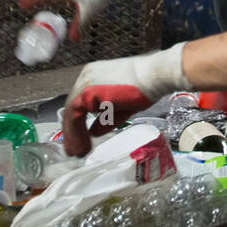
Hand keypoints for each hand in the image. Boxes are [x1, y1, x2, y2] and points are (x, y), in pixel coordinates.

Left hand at [61, 44, 189, 155]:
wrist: (155, 75)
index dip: (77, 122)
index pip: (79, 102)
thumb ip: (105, 119)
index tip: (79, 137)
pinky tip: (81, 145)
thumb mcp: (122, 106)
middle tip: (74, 149)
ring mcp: (86, 82)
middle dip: (72, 131)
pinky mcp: (88, 91)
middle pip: (72, 107)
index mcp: (95, 76)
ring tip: (77, 151)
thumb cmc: (146, 85)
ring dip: (73, 135)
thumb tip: (93, 132)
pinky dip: (76, 133)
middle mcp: (87, 77)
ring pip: (71, 113)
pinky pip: (75, 116)